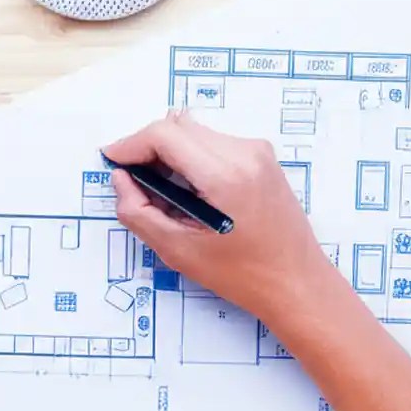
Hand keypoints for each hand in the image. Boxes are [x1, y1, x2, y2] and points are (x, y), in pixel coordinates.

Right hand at [103, 112, 337, 324]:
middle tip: (135, 182)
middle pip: (179, 127)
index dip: (131, 144)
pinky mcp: (263, 158)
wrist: (297, 283)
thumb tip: (121, 180)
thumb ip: (139, 212)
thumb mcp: (178, 251)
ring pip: (196, 133)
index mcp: (225, 174)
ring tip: (165, 194)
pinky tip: (192, 192)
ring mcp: (258, 152)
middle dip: (149, 148)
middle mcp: (245, 153)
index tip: (113, 161)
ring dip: (172, 153)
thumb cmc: (243, 275)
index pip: (164, 134)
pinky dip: (193, 158)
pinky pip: (215, 143)